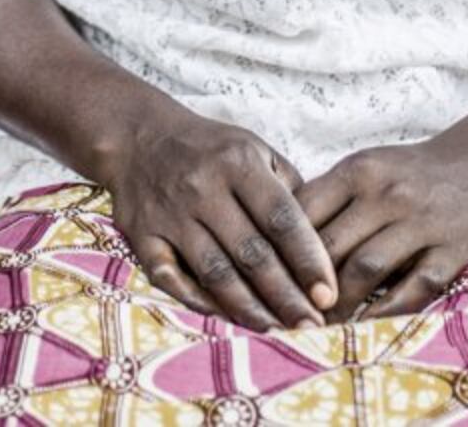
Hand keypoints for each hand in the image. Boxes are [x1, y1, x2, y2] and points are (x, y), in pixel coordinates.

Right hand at [99, 98, 339, 331]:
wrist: (140, 136)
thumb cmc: (210, 148)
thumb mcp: (253, 147)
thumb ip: (287, 185)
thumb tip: (319, 235)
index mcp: (238, 162)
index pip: (281, 217)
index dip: (308, 258)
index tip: (327, 294)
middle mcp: (204, 188)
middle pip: (251, 253)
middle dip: (285, 295)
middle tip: (311, 325)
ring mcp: (171, 215)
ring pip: (215, 273)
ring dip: (249, 308)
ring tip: (277, 331)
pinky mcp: (144, 237)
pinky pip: (173, 280)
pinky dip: (200, 303)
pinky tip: (226, 319)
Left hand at [291, 130, 467, 320]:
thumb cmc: (409, 173)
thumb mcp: (366, 169)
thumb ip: (326, 200)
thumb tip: (275, 246)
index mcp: (359, 170)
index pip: (304, 212)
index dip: (280, 251)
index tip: (263, 281)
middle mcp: (387, 193)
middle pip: (330, 246)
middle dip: (304, 288)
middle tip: (285, 317)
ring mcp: (420, 222)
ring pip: (364, 270)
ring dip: (337, 306)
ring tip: (319, 329)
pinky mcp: (450, 251)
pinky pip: (411, 289)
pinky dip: (383, 313)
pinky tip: (364, 329)